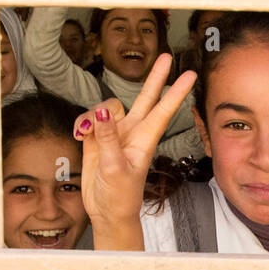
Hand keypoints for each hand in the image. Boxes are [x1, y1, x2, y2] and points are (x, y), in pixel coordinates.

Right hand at [74, 53, 195, 263]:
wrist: (106, 212)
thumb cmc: (120, 197)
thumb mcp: (115, 169)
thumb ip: (108, 139)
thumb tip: (103, 111)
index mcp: (144, 140)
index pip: (163, 110)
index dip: (176, 91)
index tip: (190, 74)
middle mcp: (132, 132)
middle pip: (145, 98)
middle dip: (154, 78)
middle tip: (166, 56)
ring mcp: (114, 134)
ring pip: (107, 107)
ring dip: (93, 114)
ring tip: (85, 133)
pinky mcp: (97, 139)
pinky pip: (89, 119)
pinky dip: (82, 123)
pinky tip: (78, 134)